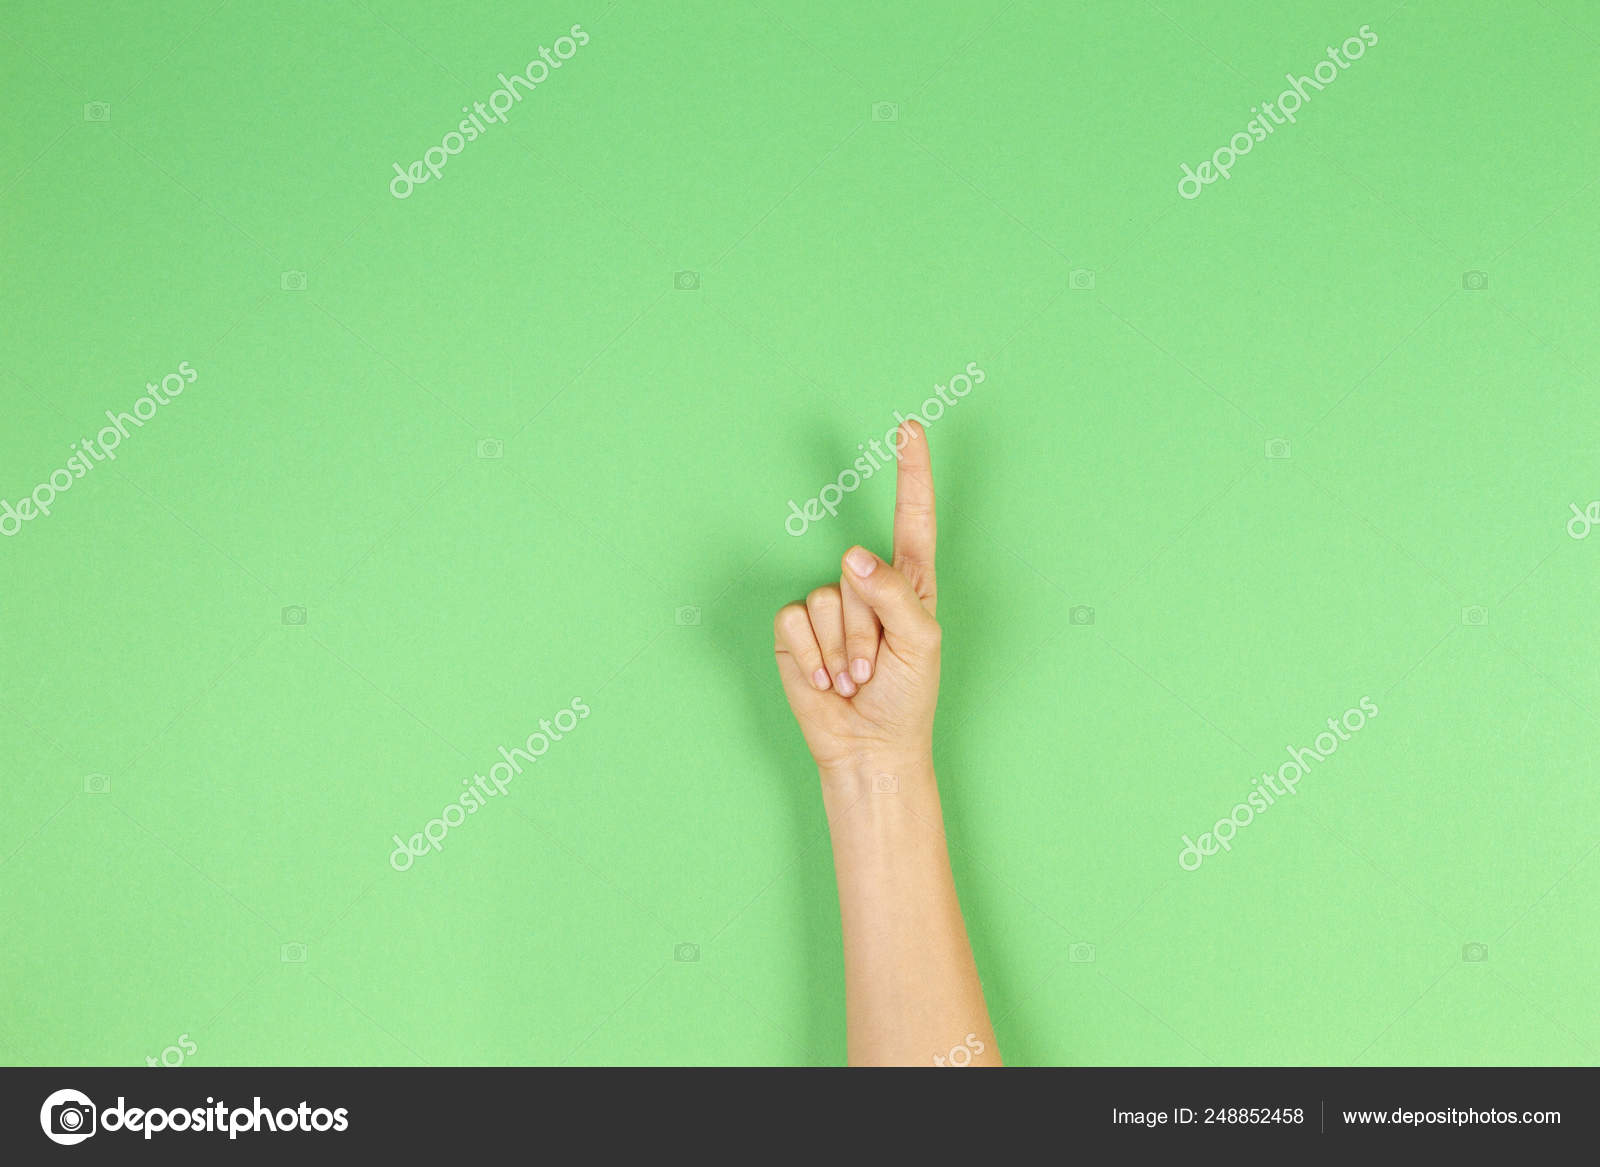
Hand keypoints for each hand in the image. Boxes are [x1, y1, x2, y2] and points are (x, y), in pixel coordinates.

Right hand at [773, 421, 940, 780]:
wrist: (868, 745)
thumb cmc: (907, 696)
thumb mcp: (920, 643)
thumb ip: (893, 594)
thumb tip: (853, 555)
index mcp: (909, 581)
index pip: (912, 516)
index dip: (911, 472)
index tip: (909, 428)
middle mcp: (866, 585)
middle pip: (859, 571)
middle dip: (869, 626)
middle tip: (878, 665)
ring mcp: (828, 605)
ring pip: (826, 597)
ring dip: (843, 649)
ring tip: (855, 677)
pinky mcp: (795, 628)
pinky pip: (795, 620)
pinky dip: (813, 656)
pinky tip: (825, 680)